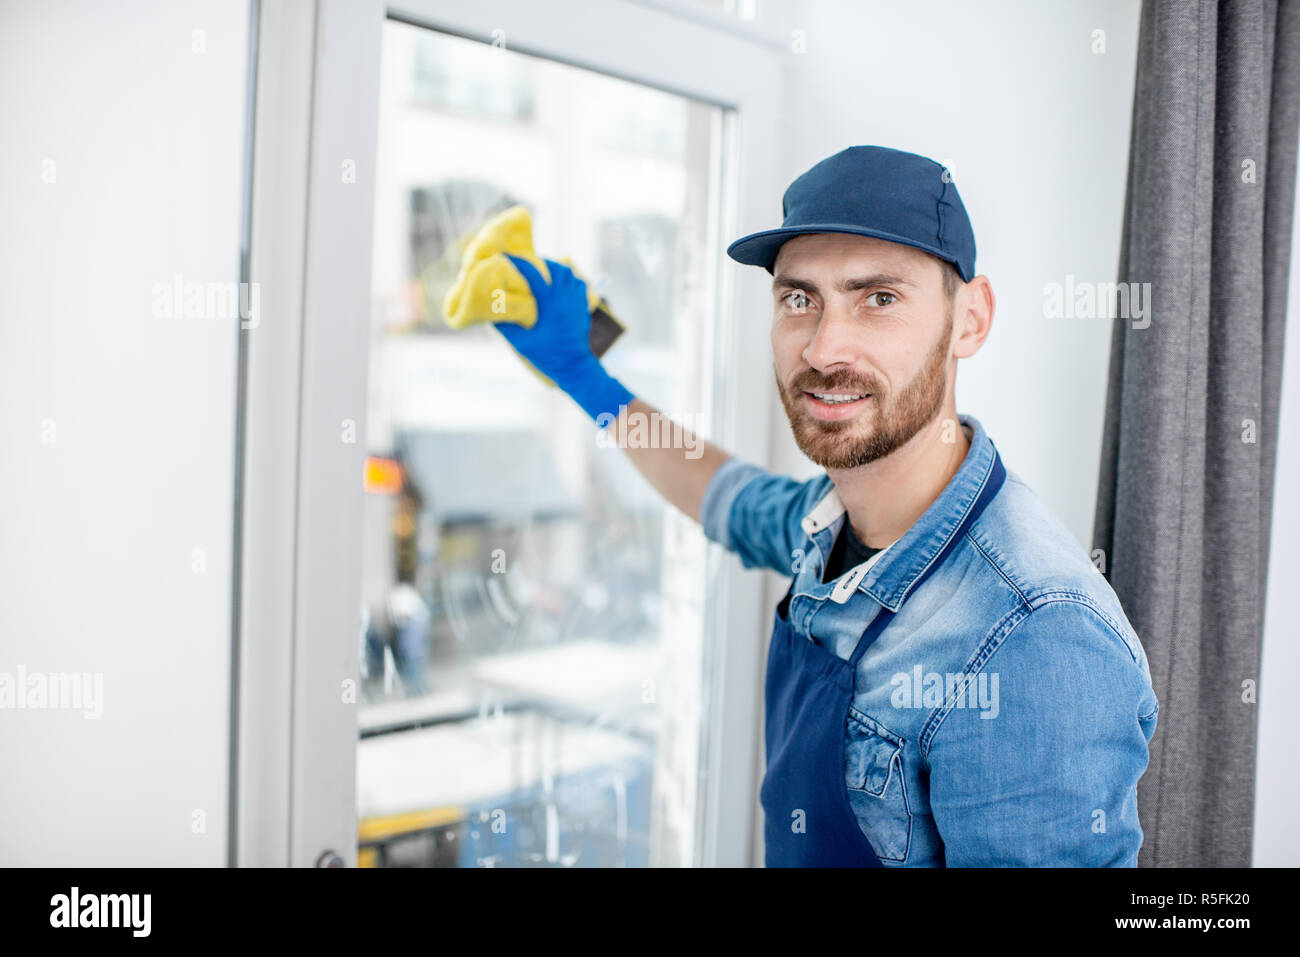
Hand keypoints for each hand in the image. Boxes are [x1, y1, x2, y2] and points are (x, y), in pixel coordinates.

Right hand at [501, 255, 632, 424]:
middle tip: (524, 265)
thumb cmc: (545, 354)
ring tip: (539, 272)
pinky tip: (556, 283)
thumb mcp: (520, 341)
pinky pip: (576, 281)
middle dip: (537, 263)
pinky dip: (566, 277)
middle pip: (550, 265)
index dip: (517, 261)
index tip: (505, 257)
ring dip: (552, 268)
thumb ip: (504, 324)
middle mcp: (564, 294)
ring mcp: (576, 297)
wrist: (573, 364)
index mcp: (548, 300)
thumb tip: (490, 308)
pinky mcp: (583, 301)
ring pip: (565, 270)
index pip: (531, 271)